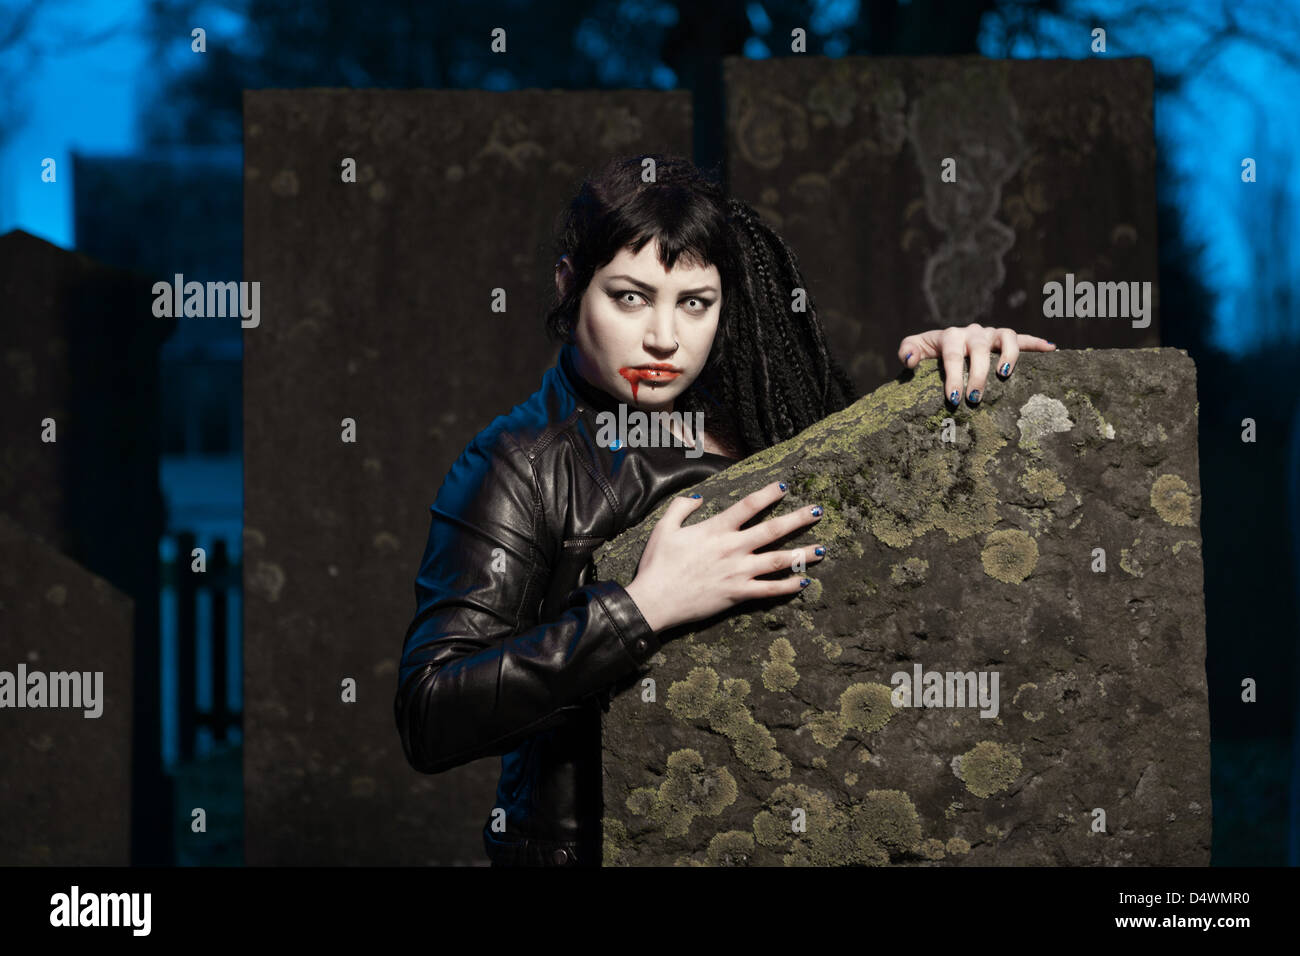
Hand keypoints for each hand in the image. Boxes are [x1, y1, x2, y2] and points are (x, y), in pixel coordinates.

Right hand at [624, 481, 825, 633]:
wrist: (655, 600)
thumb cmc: (657, 564)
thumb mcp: (663, 528)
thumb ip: (681, 507)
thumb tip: (699, 498)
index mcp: (715, 529)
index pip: (748, 506)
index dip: (768, 494)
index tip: (784, 486)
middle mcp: (732, 548)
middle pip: (772, 530)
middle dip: (798, 519)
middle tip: (819, 511)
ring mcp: (738, 572)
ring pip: (778, 561)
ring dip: (802, 554)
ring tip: (822, 549)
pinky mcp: (738, 594)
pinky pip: (769, 590)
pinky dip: (788, 586)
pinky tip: (804, 581)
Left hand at [897, 324, 1054, 406]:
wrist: (943, 342)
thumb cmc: (929, 351)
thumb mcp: (915, 347)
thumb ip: (907, 350)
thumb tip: (910, 361)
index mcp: (951, 336)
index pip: (953, 356)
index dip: (954, 376)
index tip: (955, 398)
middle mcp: (973, 332)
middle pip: (980, 350)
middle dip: (978, 375)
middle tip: (974, 398)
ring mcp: (991, 334)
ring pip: (1006, 337)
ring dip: (1009, 356)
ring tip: (1005, 376)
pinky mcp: (1004, 339)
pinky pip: (1023, 338)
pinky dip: (1037, 342)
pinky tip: (1051, 349)